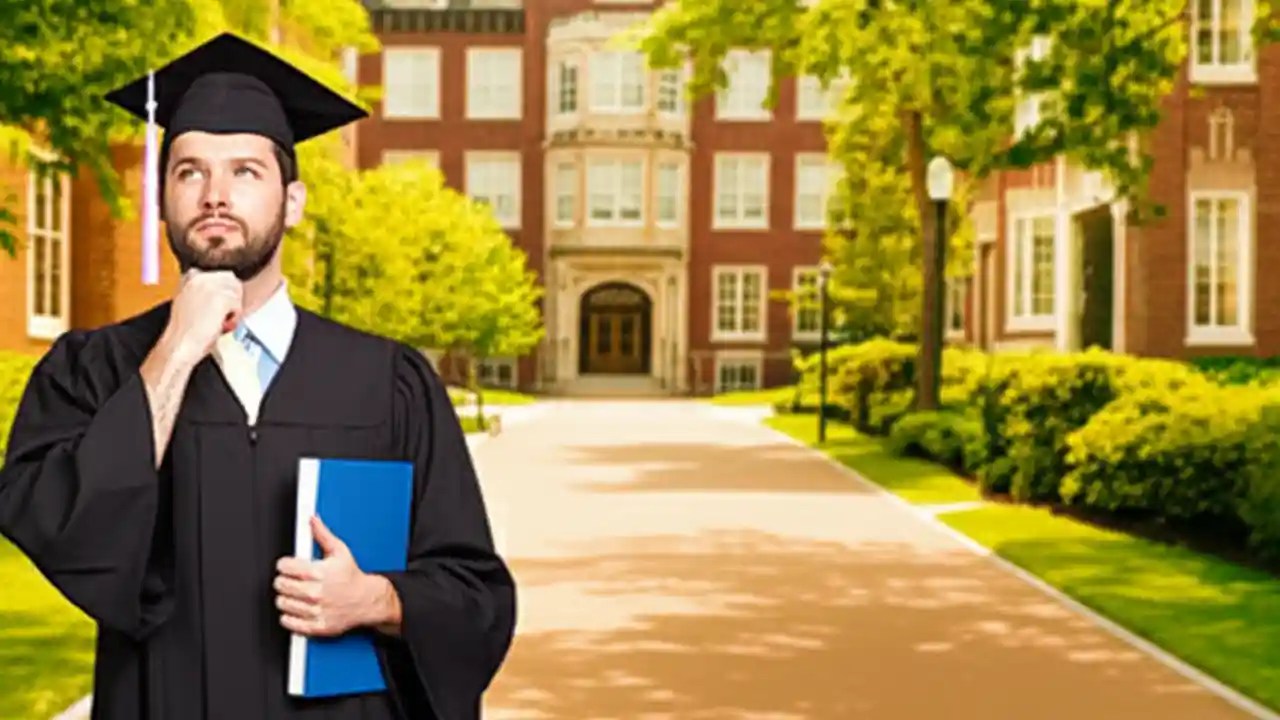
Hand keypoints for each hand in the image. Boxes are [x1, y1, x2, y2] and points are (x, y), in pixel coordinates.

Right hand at [165, 269, 242, 360]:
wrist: (179, 345)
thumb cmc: (185, 332)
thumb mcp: (190, 302)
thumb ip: (204, 292)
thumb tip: (225, 291)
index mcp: (191, 277)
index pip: (223, 275)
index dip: (225, 292)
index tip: (219, 307)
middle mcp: (200, 277)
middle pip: (232, 281)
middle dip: (232, 298)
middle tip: (222, 315)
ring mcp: (210, 286)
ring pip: (237, 293)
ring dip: (233, 309)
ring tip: (219, 321)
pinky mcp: (220, 298)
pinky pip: (238, 305)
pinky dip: (234, 318)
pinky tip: (221, 325)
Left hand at [275, 516, 382, 637]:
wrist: (367, 600)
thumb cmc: (352, 577)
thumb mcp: (340, 551)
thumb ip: (323, 534)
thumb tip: (312, 520)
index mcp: (319, 572)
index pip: (284, 567)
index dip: (284, 565)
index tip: (287, 566)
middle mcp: (315, 592)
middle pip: (280, 585)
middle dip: (284, 580)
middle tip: (292, 580)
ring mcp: (315, 610)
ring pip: (282, 603)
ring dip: (286, 598)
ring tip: (297, 594)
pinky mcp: (316, 626)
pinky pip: (289, 623)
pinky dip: (289, 616)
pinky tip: (298, 608)